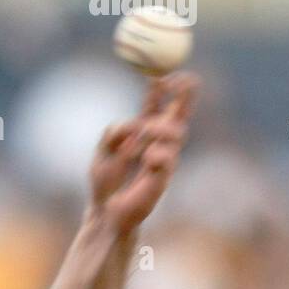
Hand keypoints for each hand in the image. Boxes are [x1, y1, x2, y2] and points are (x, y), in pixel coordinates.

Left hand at [87, 71, 199, 236]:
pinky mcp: (164, 177)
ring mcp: (164, 159)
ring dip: (160, 127)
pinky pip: (167, 158)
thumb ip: (114, 132)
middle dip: (185, 94)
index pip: (157, 104)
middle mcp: (158, 143)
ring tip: (142, 134)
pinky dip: (155, 154)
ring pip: (177, 132)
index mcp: (142, 133)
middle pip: (180, 113)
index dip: (161, 88)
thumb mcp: (103, 150)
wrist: (104, 213)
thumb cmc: (105, 183)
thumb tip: (134, 125)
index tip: (159, 75)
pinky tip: (145, 161)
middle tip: (181, 81)